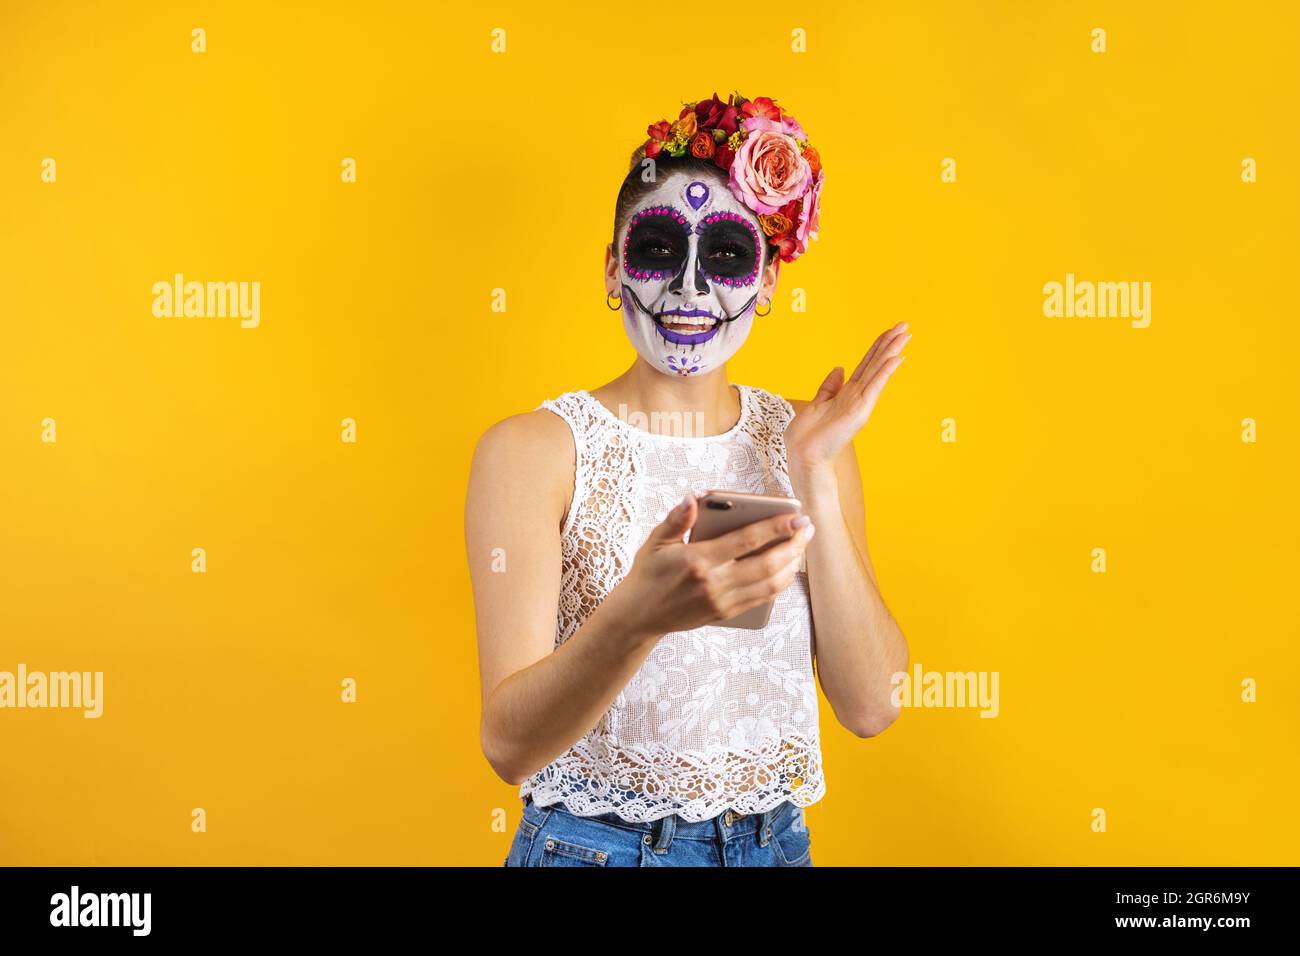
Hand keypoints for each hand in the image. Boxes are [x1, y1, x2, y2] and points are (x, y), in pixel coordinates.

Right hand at [607, 494, 816, 641]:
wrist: (638, 616)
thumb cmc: (648, 573)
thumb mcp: (655, 541)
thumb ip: (677, 519)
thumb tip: (692, 498)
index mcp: (697, 561)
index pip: (746, 541)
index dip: (775, 528)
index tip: (795, 516)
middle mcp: (713, 584)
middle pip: (766, 564)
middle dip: (793, 545)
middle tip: (808, 528)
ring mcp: (721, 602)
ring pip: (770, 585)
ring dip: (791, 564)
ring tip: (801, 546)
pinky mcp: (726, 614)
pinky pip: (762, 598)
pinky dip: (779, 582)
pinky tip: (786, 567)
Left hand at [784, 321, 911, 473]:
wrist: (804, 455)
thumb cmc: (808, 435)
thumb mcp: (816, 403)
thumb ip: (829, 386)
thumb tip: (840, 368)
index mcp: (847, 393)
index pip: (866, 364)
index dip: (877, 347)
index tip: (890, 331)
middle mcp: (857, 396)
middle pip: (876, 363)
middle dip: (890, 343)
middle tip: (905, 326)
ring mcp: (860, 403)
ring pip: (878, 370)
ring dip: (892, 352)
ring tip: (905, 335)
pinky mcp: (859, 410)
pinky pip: (875, 386)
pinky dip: (885, 372)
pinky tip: (897, 358)